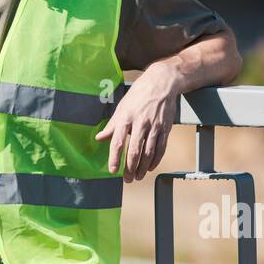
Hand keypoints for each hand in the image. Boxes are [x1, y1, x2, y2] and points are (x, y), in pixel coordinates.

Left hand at [95, 60, 179, 183]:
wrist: (161, 83)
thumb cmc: (138, 95)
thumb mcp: (122, 107)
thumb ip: (111, 125)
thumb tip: (99, 138)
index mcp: (126, 118)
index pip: (118, 142)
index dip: (115, 158)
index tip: (112, 170)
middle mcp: (140, 123)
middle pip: (134, 151)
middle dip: (130, 168)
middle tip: (127, 179)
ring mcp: (154, 127)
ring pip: (148, 152)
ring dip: (143, 168)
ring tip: (138, 176)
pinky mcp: (165, 128)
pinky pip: (161, 148)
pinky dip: (156, 160)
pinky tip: (151, 167)